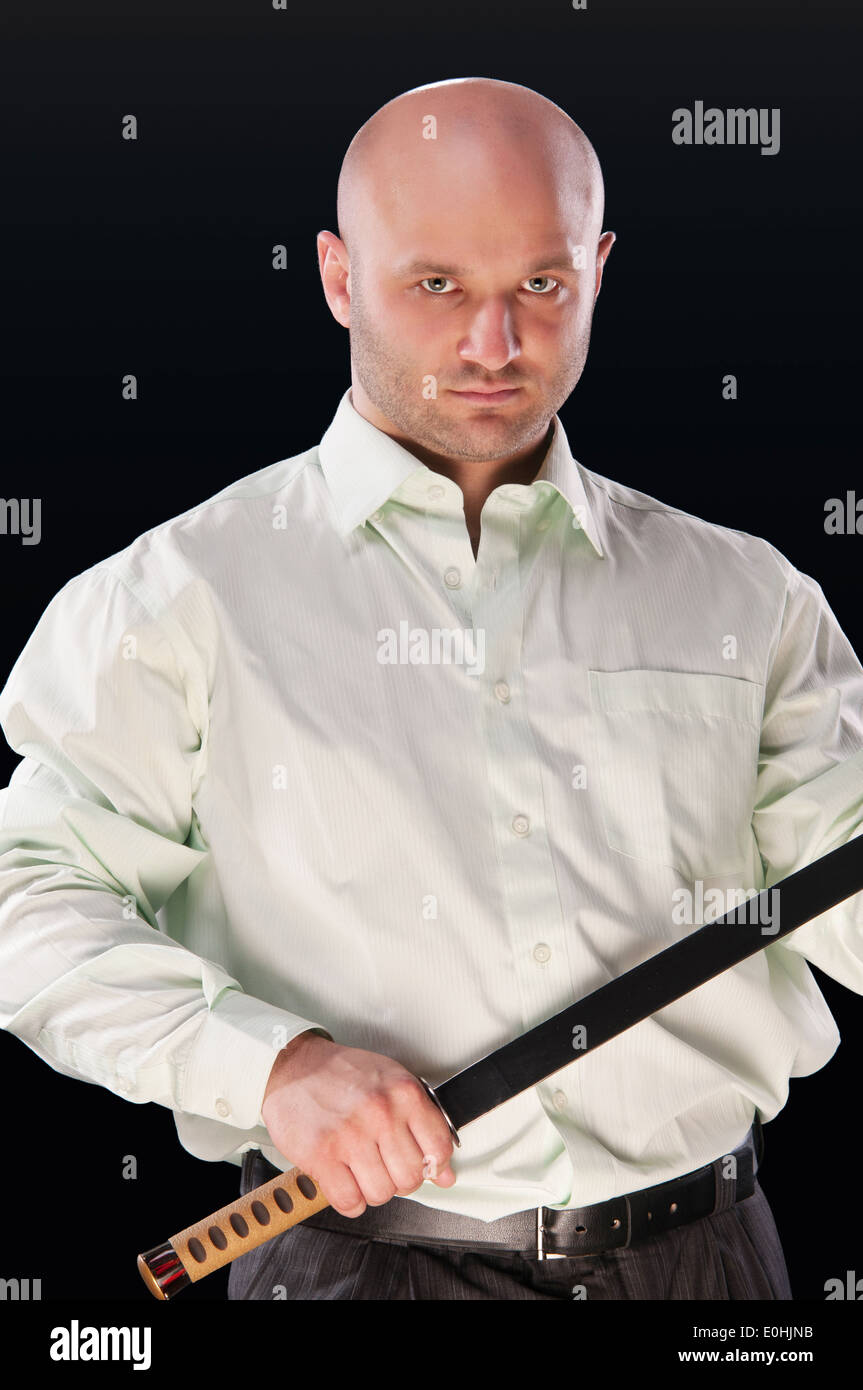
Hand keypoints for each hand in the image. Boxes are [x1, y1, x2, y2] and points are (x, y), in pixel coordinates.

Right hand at [260, 1031, 456, 1216]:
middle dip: (398, 1179)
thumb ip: (422, 1125)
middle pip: (410, 1178)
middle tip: (384, 1165)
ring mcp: (351, 1136)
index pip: (440, 1149)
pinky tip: (344, 1180)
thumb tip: (443, 1173)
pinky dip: (349, 1200)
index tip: (422, 1164)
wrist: (294, 1066)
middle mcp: (381, 1113)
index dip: (433, 1165)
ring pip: (381, 1194)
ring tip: (361, 1170)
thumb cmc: (342, 1074)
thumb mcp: (391, 1084)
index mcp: (403, 1093)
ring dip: (371, 1190)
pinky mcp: (322, 1156)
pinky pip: (349, 1202)